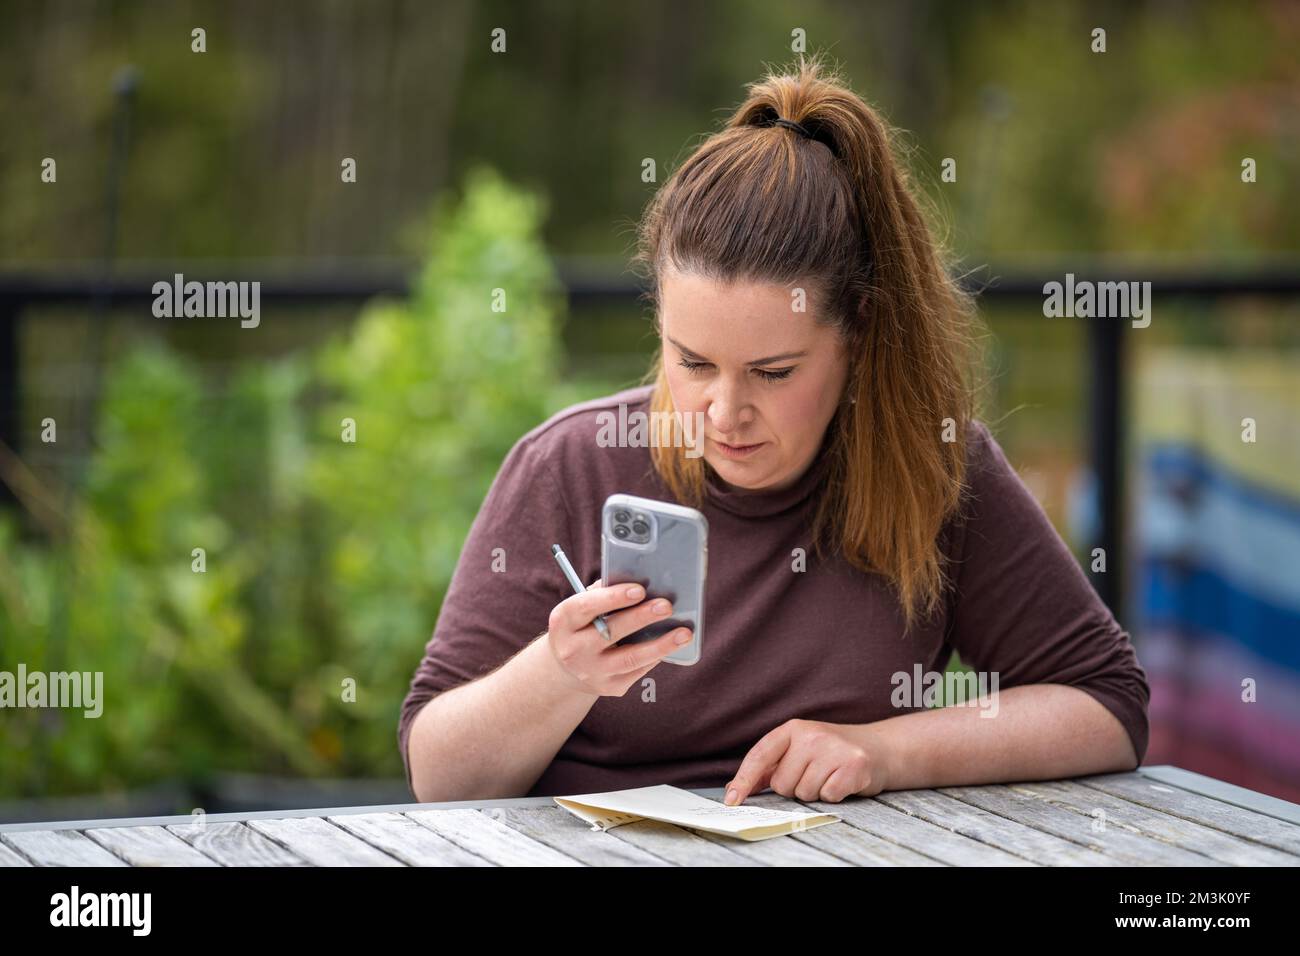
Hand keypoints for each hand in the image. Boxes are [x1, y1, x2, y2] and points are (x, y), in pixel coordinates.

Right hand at [544, 578, 692, 696]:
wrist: (567, 670)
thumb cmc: (582, 626)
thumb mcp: (581, 608)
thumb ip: (603, 593)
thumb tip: (641, 581)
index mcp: (563, 622)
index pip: (586, 607)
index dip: (613, 598)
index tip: (639, 590)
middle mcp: (573, 649)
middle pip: (611, 632)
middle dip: (642, 618)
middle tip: (667, 606)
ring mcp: (591, 672)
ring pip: (631, 658)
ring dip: (661, 645)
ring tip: (684, 633)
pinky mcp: (609, 687)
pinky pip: (638, 670)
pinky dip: (657, 656)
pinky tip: (671, 645)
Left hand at [723, 719, 892, 804]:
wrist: (880, 747)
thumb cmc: (833, 752)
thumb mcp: (799, 749)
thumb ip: (769, 767)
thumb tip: (735, 788)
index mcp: (793, 729)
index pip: (760, 755)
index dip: (744, 780)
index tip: (732, 800)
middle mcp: (811, 735)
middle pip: (782, 784)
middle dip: (795, 787)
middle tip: (814, 774)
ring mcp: (832, 749)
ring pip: (804, 793)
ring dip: (815, 792)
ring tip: (829, 776)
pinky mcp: (852, 766)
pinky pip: (827, 797)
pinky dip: (833, 796)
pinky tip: (842, 782)